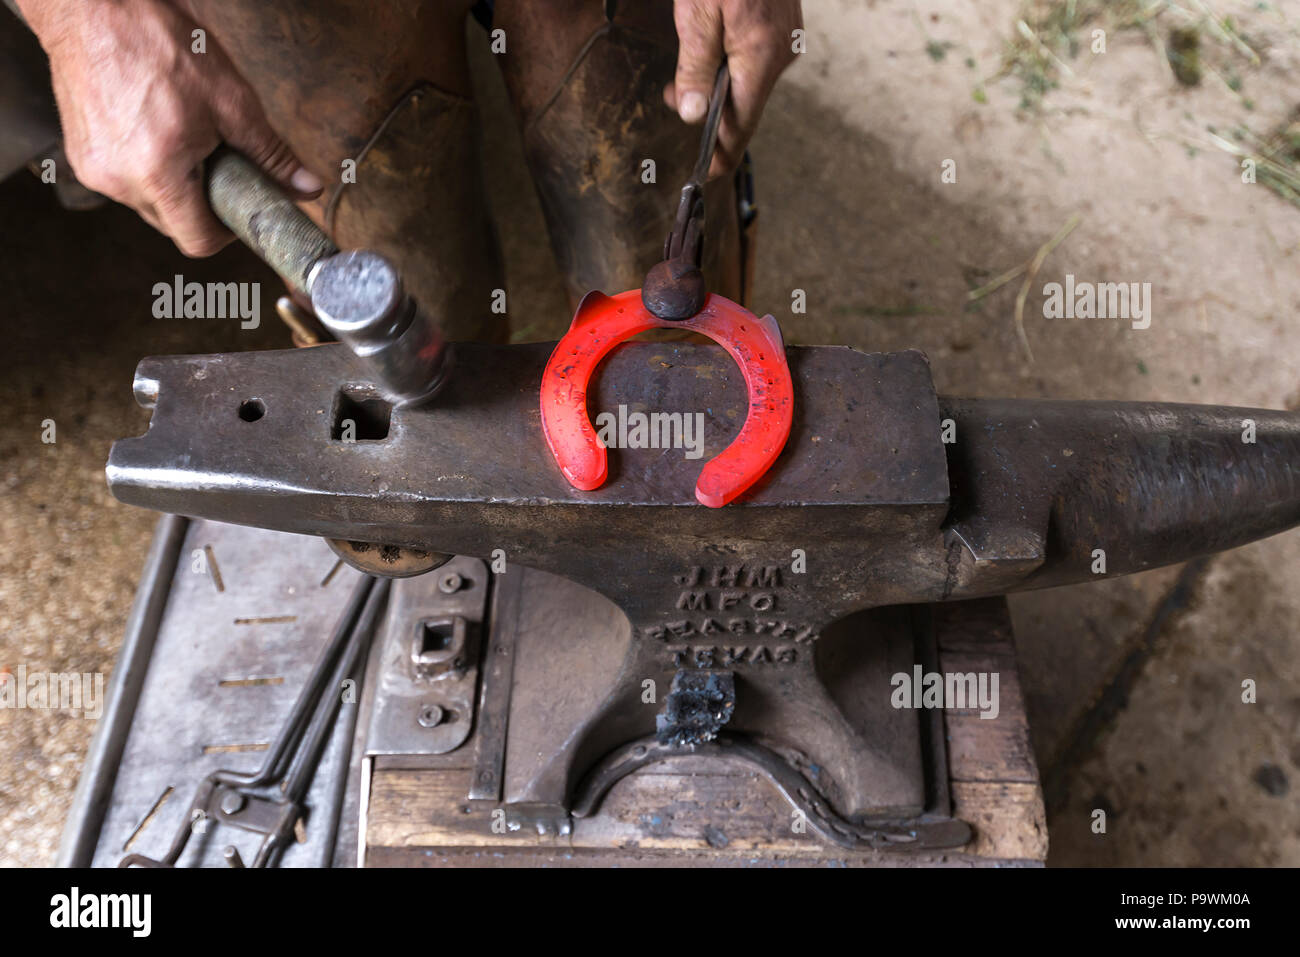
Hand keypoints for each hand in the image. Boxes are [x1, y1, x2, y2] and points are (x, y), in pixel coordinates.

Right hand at [19, 0, 321, 255]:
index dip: (227, 231)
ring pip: (150, 204)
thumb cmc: (160, 46)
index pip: (199, 241)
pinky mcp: (81, 157)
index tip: (240, 208)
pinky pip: (125, 181)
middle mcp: (119, 182)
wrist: (95, 9)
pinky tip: (156, 133)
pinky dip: (147, 169)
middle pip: (175, 225)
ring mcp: (94, 171)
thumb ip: (271, 154)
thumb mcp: (232, 103)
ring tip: (184, 139)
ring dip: (175, 186)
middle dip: (203, 203)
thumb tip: (308, 186)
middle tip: (218, 164)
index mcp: (158, 175)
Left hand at [664, 0, 801, 178]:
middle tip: (673, 100)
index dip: (723, 154)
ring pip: (748, 82)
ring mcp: (785, 41)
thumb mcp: (697, 15)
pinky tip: (709, 52)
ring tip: (683, 75)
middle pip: (744, 106)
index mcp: (761, 58)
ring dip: (716, 87)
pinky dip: (730, 66)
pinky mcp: (782, 28)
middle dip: (709, 114)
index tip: (706, 174)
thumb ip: (695, 68)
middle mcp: (780, 55)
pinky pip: (754, 61)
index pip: (743, 126)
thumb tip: (693, 116)